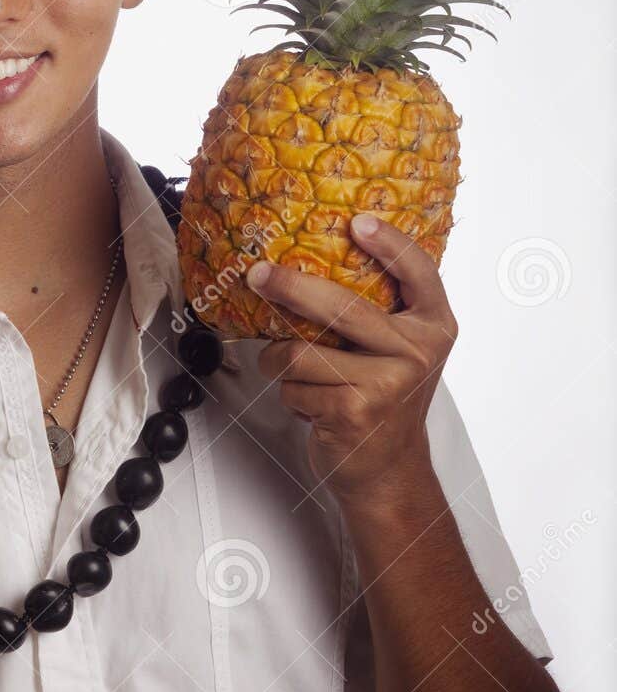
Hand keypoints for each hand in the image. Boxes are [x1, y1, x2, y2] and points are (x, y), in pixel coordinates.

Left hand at [247, 214, 457, 507]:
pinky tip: (315, 407)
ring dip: (283, 364)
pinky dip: (292, 396)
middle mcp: (417, 351)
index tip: (358, 221)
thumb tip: (311, 259)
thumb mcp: (399, 350)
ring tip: (300, 376)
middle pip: (342, 307)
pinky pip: (294, 385)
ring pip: (301, 352)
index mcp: (433, 326)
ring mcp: (388, 383)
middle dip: (290, 288)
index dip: (390, 242)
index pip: (419, 271)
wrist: (388, 470)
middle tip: (259, 275)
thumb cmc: (384, 398)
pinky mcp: (355, 411)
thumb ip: (381, 310)